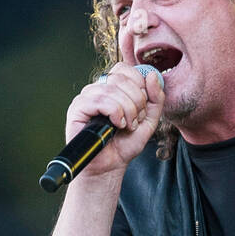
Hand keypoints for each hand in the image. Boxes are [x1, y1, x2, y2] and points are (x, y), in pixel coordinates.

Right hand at [64, 61, 164, 176]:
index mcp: (111, 88)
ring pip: (112, 89)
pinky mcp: (77, 108)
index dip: (139, 85)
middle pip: (121, 78)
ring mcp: (86, 97)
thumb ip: (156, 99)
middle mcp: (97, 89)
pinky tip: (117, 125)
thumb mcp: (149, 121)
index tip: (142, 107)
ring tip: (127, 126)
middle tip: (136, 121)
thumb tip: (151, 75)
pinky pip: (100, 100)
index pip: (124, 69)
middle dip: (136, 101)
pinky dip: (115, 112)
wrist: (110, 166)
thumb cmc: (125, 144)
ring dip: (128, 110)